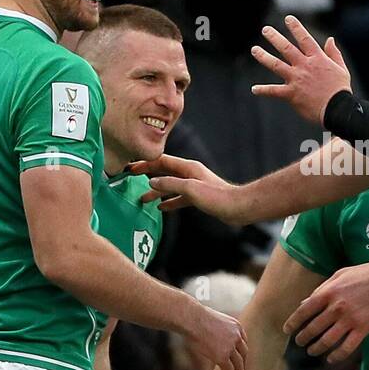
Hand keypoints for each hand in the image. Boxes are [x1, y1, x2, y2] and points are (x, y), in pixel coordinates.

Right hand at [133, 154, 255, 223]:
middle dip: (147, 175)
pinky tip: (161, 208)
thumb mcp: (190, 189)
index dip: (145, 164)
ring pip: (170, 186)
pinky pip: (178, 197)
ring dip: (156, 191)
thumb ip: (170, 184)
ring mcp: (194, 185)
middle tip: (131, 180)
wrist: (238, 208)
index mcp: (188, 168)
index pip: (161, 161)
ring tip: (142, 199)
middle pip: (164, 172)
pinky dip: (169, 201)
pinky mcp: (198, 197)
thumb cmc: (217, 197)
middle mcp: (190, 174)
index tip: (131, 168)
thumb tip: (152, 181)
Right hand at [181, 303, 247, 369]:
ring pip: (239, 363)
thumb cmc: (197, 317)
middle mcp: (237, 336)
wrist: (193, 319)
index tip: (242, 356)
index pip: (243, 340)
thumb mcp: (214, 320)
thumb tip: (212, 332)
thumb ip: (219, 328)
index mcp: (236, 326)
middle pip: (244, 352)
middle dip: (244, 361)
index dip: (242, 349)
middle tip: (243, 369)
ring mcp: (231, 347)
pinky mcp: (222, 357)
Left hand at [251, 15, 351, 126]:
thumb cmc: (340, 90)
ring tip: (254, 49)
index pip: (304, 39)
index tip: (288, 18)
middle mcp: (305, 66)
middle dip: (274, 37)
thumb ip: (334, 53)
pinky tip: (254, 89)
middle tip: (265, 29)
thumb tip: (330, 39)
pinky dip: (263, 90)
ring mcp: (296, 79)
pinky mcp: (291, 94)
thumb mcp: (341, 69)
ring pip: (276, 65)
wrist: (338, 110)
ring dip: (264, 56)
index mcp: (318, 59)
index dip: (296, 27)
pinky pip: (274, 91)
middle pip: (286, 48)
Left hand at [285, 260, 368, 362]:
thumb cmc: (366, 274)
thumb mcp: (340, 275)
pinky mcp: (364, 328)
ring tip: (312, 351)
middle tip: (300, 343)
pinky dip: (337, 356)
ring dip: (316, 348)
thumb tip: (304, 302)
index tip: (287, 330)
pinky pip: (346, 347)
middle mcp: (336, 307)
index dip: (293, 322)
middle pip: (313, 328)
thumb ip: (321, 289)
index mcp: (329, 292)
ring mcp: (350, 319)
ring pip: (327, 340)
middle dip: (303, 338)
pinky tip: (331, 359)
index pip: (304, 311)